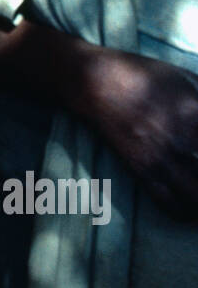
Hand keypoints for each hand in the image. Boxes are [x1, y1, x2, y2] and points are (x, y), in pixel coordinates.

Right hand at [81, 48, 197, 216]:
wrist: (100, 83)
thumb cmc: (145, 74)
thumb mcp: (188, 78)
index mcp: (196, 115)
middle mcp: (184, 142)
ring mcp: (163, 159)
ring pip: (195, 197)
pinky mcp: (144, 171)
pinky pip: (169, 204)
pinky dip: (186, 213)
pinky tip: (191, 209)